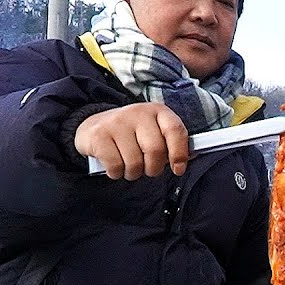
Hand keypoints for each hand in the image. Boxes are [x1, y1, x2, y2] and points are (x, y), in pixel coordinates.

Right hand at [74, 103, 188, 179]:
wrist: (93, 126)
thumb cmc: (131, 134)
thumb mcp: (153, 132)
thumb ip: (171, 143)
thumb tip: (191, 156)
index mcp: (157, 111)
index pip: (175, 130)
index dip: (179, 153)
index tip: (178, 169)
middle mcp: (138, 112)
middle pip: (155, 150)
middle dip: (153, 168)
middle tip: (147, 169)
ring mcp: (117, 122)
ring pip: (134, 162)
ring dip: (133, 173)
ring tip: (128, 166)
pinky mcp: (99, 135)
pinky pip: (115, 166)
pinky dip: (116, 173)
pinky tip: (114, 165)